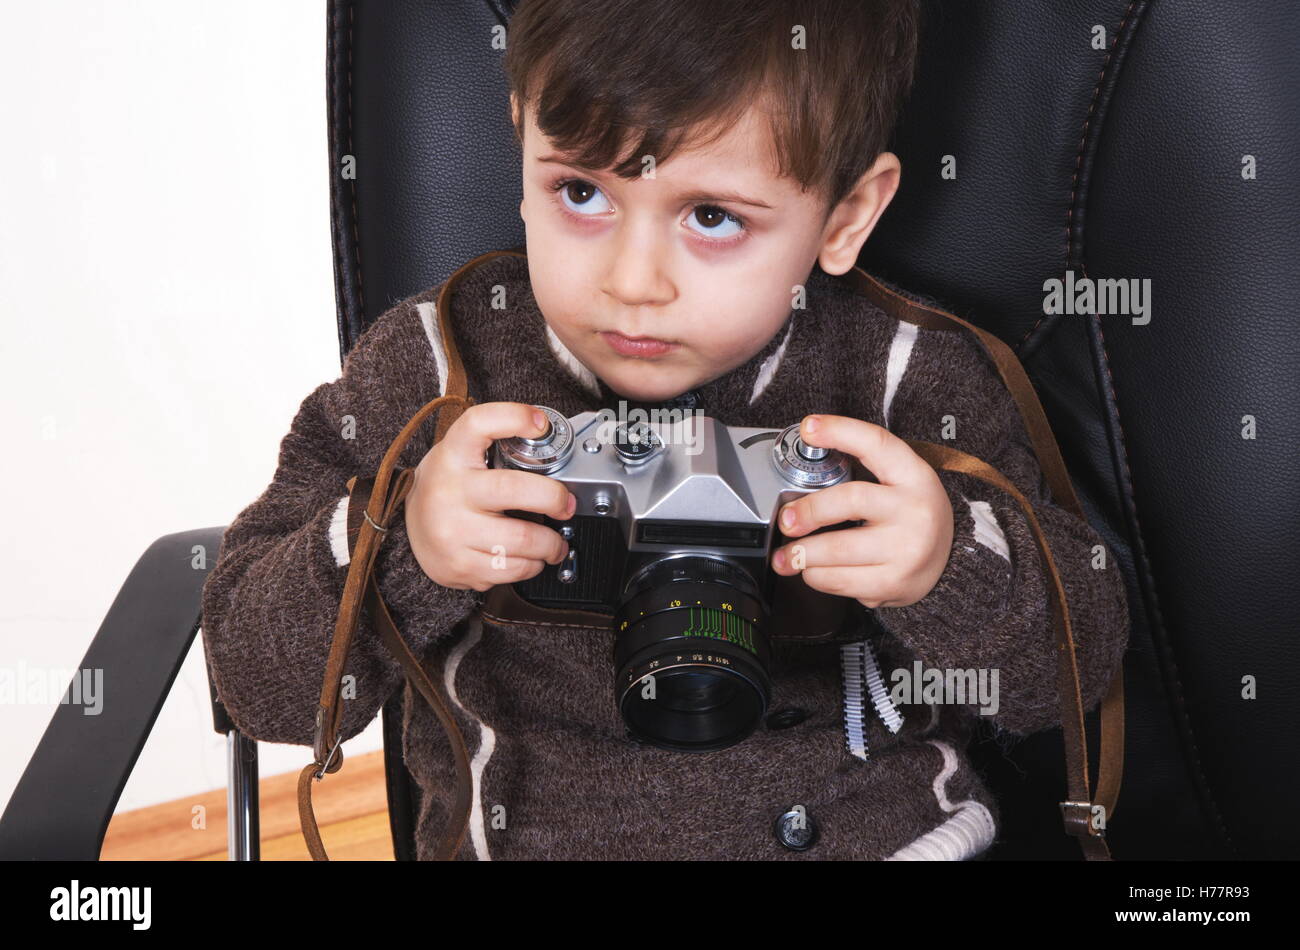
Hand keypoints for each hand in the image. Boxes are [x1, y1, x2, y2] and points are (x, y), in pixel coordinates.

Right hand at [404, 402, 575, 591]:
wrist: (409, 527)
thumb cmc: (447, 485)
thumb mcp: (461, 452)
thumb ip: (497, 441)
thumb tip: (545, 435)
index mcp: (453, 455)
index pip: (480, 423)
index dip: (514, 417)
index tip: (540, 424)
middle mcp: (450, 491)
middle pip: (517, 490)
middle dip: (555, 500)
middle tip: (566, 506)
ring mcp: (452, 531)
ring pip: (523, 539)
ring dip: (551, 543)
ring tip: (554, 542)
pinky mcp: (458, 565)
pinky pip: (511, 570)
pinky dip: (532, 566)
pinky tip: (530, 558)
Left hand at [770, 414, 953, 608]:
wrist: (951, 562)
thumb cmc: (912, 516)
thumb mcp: (901, 482)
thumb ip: (862, 470)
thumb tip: (801, 476)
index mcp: (914, 476)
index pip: (876, 444)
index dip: (839, 431)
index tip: (808, 428)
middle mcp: (914, 510)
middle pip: (848, 500)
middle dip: (808, 511)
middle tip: (786, 521)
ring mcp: (906, 549)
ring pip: (837, 549)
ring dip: (802, 553)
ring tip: (787, 554)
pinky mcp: (894, 583)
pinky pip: (840, 581)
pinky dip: (816, 576)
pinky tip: (812, 571)